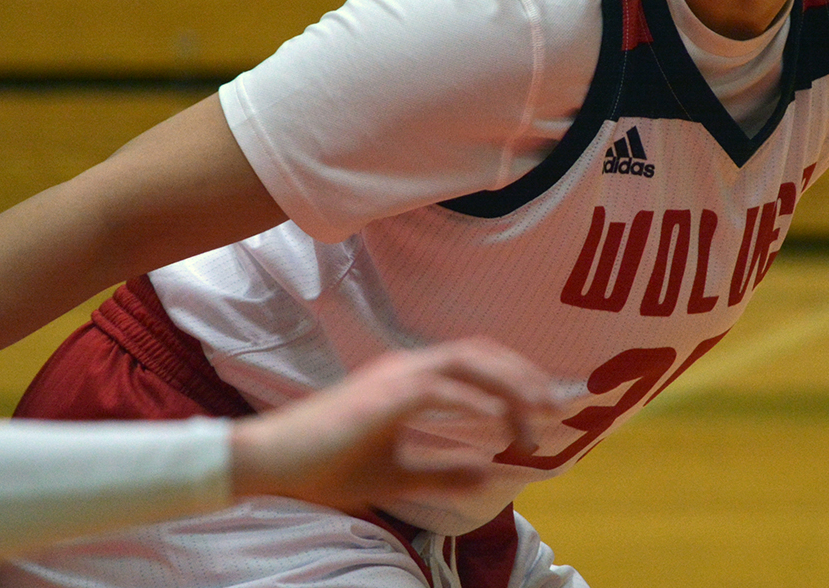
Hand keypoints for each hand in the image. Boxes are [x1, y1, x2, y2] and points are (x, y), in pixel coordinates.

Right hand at [226, 337, 566, 511]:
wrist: (269, 463)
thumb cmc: (325, 466)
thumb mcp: (395, 474)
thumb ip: (442, 472)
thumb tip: (488, 474)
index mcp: (408, 378)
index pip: (474, 362)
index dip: (515, 377)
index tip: (546, 406)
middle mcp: (405, 367)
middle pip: (479, 354)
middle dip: (524, 376)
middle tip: (558, 406)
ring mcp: (392, 377)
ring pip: (465, 362)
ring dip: (507, 386)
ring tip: (537, 415)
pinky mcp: (380, 397)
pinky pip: (437, 390)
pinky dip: (472, 402)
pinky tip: (497, 422)